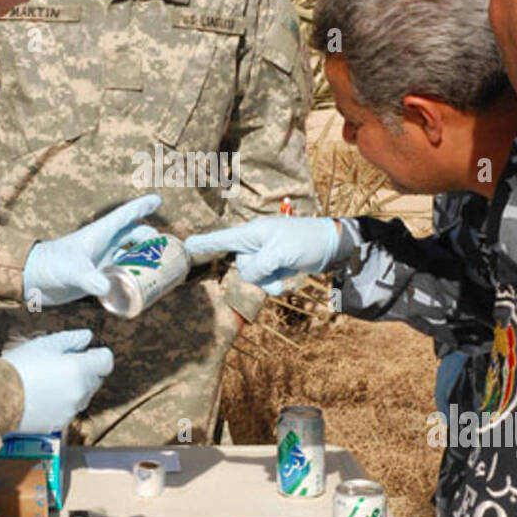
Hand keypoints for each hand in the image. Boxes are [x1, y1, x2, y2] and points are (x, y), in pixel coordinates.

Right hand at [2, 329, 113, 433]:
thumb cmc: (20, 367)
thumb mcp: (45, 344)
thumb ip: (71, 339)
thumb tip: (86, 338)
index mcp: (80, 370)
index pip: (106, 362)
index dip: (98, 354)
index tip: (87, 352)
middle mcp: (80, 392)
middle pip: (96, 379)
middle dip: (85, 371)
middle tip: (62, 364)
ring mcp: (71, 410)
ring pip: (82, 396)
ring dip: (74, 387)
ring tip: (49, 380)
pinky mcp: (60, 423)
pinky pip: (69, 410)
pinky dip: (62, 403)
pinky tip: (43, 396)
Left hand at [23, 194, 161, 307]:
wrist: (33, 279)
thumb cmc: (51, 267)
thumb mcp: (72, 271)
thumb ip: (88, 278)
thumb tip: (106, 290)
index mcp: (100, 233)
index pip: (125, 216)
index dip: (142, 206)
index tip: (158, 199)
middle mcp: (103, 244)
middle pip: (133, 236)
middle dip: (151, 240)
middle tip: (167, 249)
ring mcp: (101, 260)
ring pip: (130, 255)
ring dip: (144, 259)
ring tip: (161, 268)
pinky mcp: (97, 276)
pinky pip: (121, 273)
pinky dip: (133, 278)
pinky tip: (142, 287)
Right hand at [184, 216, 339, 295]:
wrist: (331, 246)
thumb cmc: (306, 241)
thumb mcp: (280, 253)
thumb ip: (259, 266)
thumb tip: (249, 276)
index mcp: (251, 233)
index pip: (221, 240)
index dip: (203, 245)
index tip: (185, 246)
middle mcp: (254, 243)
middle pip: (241, 266)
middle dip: (257, 273)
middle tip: (277, 264)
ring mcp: (264, 254)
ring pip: (253, 276)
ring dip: (268, 281)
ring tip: (284, 274)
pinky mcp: (274, 264)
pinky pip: (265, 280)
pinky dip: (274, 283)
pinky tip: (286, 280)